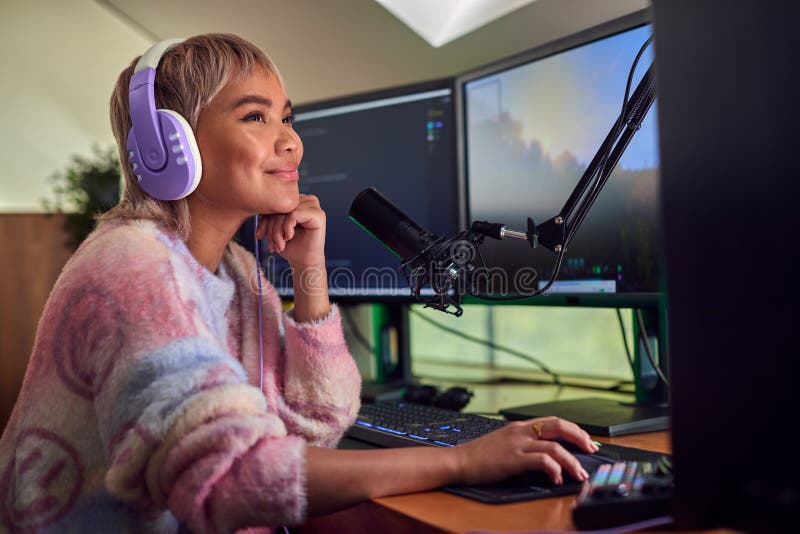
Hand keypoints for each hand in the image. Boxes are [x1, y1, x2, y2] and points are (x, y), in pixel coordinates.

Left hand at [256, 194, 325, 268]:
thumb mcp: (274, 227)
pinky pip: (293, 215)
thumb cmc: (291, 246)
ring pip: (285, 211)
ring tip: (279, 244)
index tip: (260, 235)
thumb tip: (257, 207)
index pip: (275, 202)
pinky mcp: (318, 215)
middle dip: (270, 227)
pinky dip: (287, 228)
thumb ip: (269, 214)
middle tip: (271, 244)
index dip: (264, 219)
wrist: (304, 262)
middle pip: (280, 206)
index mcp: (297, 200)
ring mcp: (314, 206)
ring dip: (277, 230)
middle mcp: (306, 199)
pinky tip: (289, 237)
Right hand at [453, 417, 598, 485]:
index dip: (574, 429)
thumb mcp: (504, 442)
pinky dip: (554, 469)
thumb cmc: (479, 456)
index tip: (586, 440)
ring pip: (555, 446)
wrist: (458, 460)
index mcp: (520, 427)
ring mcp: (517, 444)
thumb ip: (523, 443)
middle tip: (591, 450)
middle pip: (559, 426)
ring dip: (572, 461)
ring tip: (579, 474)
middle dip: (580, 438)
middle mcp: (521, 431)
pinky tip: (556, 478)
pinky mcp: (513, 459)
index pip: (554, 421)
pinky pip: (542, 460)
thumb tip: (546, 454)